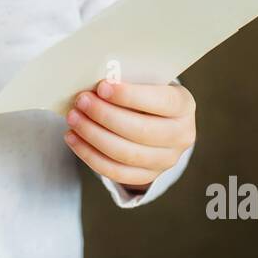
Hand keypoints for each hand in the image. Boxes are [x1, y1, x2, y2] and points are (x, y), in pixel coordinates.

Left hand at [63, 79, 195, 191]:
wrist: (156, 120)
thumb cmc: (144, 93)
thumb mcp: (145, 82)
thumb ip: (127, 81)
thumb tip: (93, 83)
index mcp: (183, 105)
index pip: (160, 102)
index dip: (129, 96)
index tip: (101, 86)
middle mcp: (181, 136)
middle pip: (140, 131)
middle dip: (105, 116)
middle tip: (81, 102)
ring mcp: (166, 160)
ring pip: (125, 154)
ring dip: (93, 136)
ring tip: (73, 119)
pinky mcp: (147, 176)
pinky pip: (115, 171)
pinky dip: (90, 155)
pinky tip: (73, 138)